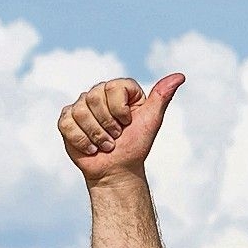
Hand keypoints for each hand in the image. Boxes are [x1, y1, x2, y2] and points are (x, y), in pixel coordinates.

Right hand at [57, 74, 184, 182]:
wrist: (117, 170)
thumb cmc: (135, 146)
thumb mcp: (152, 121)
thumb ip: (162, 97)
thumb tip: (180, 76)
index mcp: (119, 90)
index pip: (114, 86)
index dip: (120, 110)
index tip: (128, 123)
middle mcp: (98, 94)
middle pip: (94, 98)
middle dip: (108, 125)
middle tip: (116, 137)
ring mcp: (81, 106)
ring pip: (80, 112)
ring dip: (96, 135)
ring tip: (106, 144)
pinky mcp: (67, 120)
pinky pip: (67, 123)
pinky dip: (82, 141)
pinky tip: (91, 148)